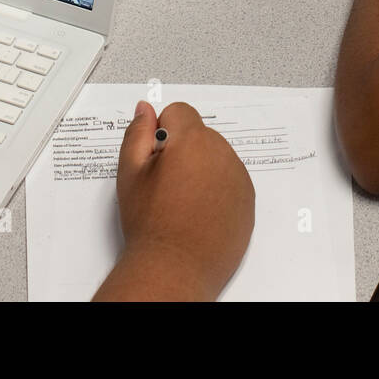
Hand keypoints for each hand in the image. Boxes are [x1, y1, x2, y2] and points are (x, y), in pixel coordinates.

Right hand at [94, 101, 254, 300]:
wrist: (175, 269)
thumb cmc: (151, 223)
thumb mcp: (130, 172)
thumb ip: (138, 133)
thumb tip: (146, 109)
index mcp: (193, 141)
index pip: (180, 112)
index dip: (163, 132)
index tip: (156, 157)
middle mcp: (222, 154)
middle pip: (200, 134)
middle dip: (182, 151)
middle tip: (165, 184)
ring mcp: (239, 178)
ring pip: (216, 157)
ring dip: (201, 169)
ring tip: (181, 202)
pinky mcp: (248, 201)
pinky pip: (231, 180)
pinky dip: (217, 190)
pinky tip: (199, 212)